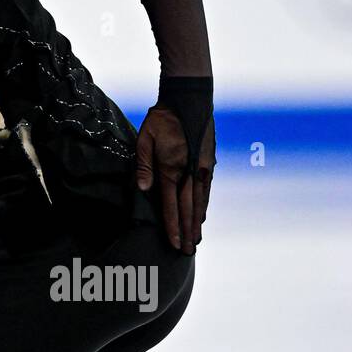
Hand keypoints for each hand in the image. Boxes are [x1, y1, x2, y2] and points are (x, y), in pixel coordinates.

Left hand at [135, 108, 214, 254]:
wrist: (188, 100)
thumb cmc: (162, 119)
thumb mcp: (144, 139)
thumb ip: (143, 166)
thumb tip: (143, 190)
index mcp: (171, 168)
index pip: (171, 205)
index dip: (172, 226)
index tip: (174, 243)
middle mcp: (189, 171)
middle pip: (188, 209)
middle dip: (187, 231)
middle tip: (188, 251)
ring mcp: (202, 167)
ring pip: (200, 201)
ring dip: (197, 221)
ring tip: (196, 239)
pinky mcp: (209, 162)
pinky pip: (206, 189)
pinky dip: (204, 205)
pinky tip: (202, 215)